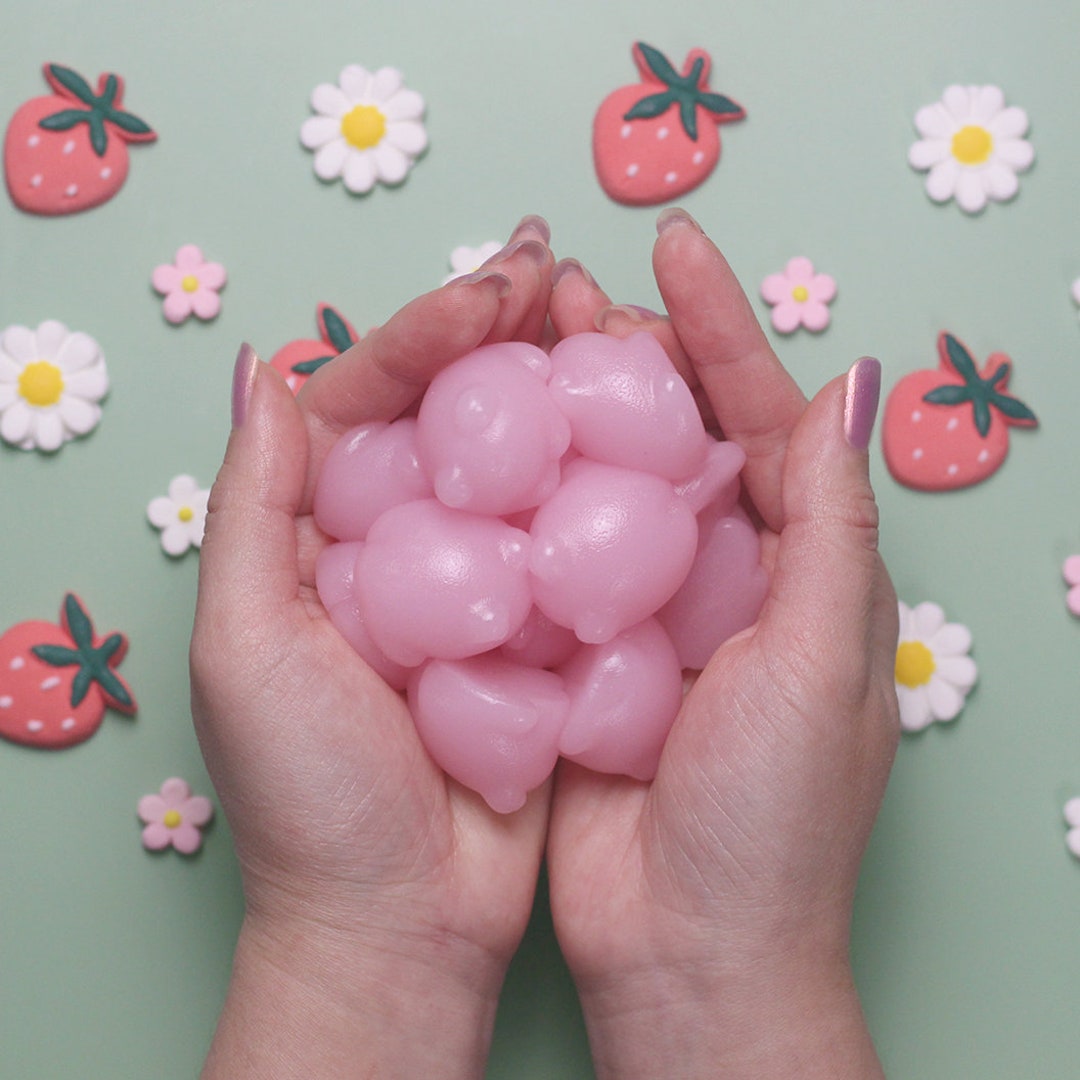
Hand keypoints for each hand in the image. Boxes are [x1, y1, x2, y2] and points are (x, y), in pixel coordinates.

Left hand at [190, 220, 554, 1076]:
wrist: (404, 921)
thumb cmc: (311, 797)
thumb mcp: (247, 646)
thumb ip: (253, 507)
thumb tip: (266, 371)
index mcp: (323, 534)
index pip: (372, 396)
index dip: (430, 332)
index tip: (496, 291)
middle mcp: (405, 543)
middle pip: (456, 413)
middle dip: (506, 335)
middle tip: (560, 271)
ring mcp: (480, 582)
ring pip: (526, 462)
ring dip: (564, 390)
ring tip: (611, 325)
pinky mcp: (542, 625)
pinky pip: (576, 535)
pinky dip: (609, 481)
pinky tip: (649, 433)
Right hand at [545, 211, 898, 1077]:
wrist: (688, 950)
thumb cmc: (774, 820)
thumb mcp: (821, 662)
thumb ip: (831, 526)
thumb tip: (844, 387)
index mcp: (803, 566)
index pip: (764, 417)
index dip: (722, 329)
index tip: (674, 248)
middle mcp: (727, 576)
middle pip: (677, 435)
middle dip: (633, 352)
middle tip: (569, 285)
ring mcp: (647, 611)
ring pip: (606, 483)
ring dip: (570, 413)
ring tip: (518, 338)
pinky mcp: (584, 651)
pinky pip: (552, 553)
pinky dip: (524, 499)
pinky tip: (482, 451)